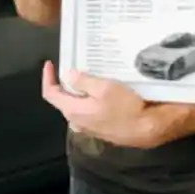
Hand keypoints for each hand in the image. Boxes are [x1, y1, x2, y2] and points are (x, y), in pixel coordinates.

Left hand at [40, 61, 164, 148]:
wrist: (147, 129)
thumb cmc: (125, 107)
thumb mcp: (103, 88)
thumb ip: (82, 81)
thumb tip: (68, 75)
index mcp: (72, 110)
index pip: (50, 94)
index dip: (47, 78)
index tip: (50, 64)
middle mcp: (77, 122)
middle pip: (63, 100)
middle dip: (64, 84)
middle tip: (73, 68)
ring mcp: (88, 127)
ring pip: (76, 106)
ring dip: (78, 92)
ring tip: (87, 77)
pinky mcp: (100, 129)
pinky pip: (88, 112)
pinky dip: (88, 100)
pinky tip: (100, 93)